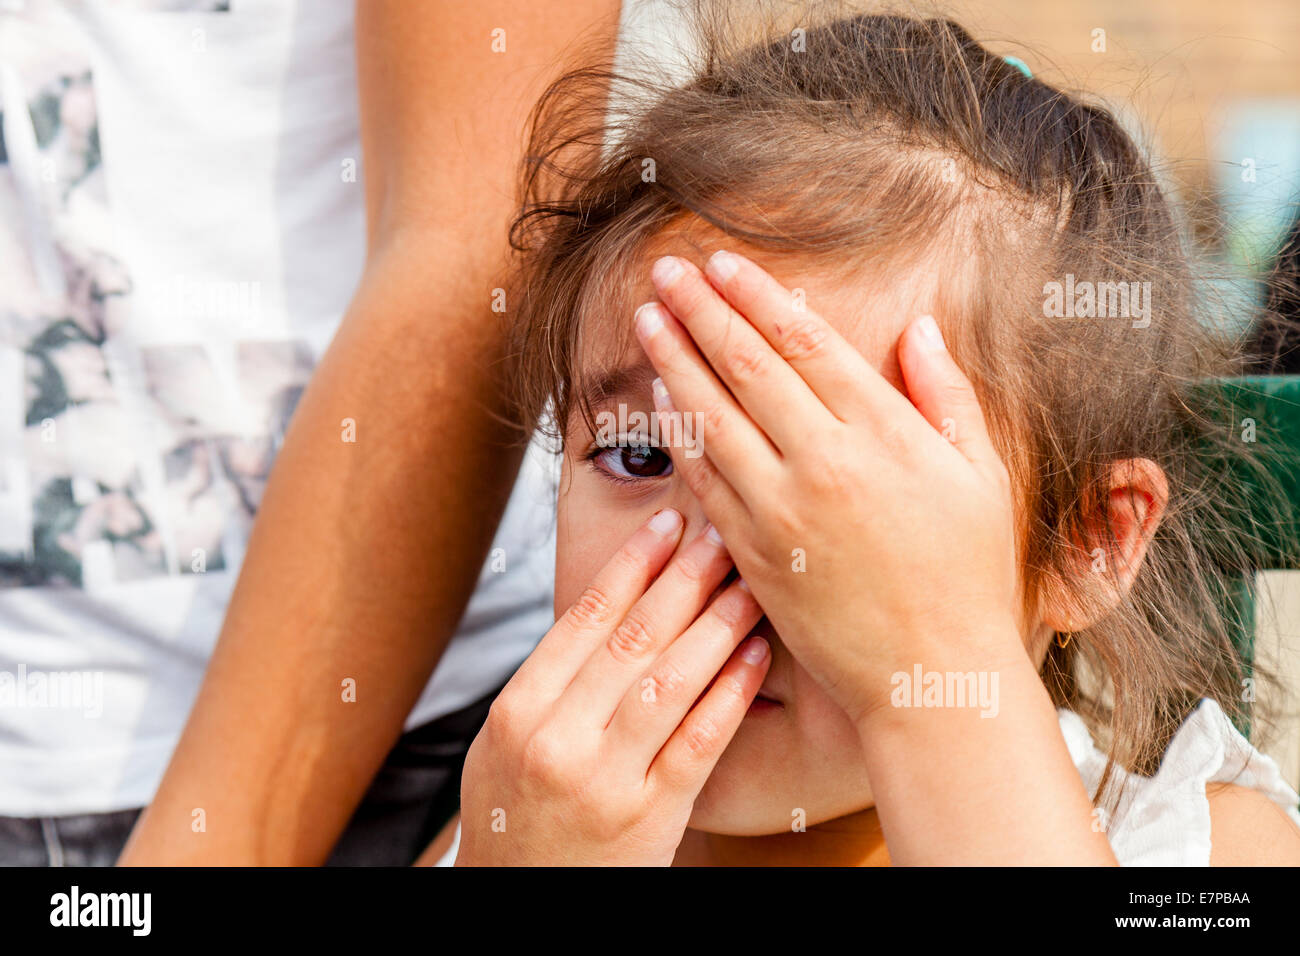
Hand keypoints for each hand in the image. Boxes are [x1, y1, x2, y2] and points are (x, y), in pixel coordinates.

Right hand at [455, 510, 769, 864]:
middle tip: (722, 534)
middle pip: (634, 639)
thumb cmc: (515, 820)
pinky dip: (731, 694)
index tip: (667, 521)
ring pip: (671, 682)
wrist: (514, 907)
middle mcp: (559, 739)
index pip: (584, 619)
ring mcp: (606, 779)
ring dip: (718, 625)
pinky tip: (756, 657)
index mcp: (519, 710)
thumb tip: (607, 607)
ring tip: (751, 585)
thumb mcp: (503, 745)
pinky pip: (699, 742)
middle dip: (685, 578)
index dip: (632, 564)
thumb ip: (549, 683)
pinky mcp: (651, 816)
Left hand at [634, 250, 1022, 726]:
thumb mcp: (982, 476)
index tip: (722, 263)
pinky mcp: (752, 553)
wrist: (933, 675)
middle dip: (700, 310)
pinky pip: (703, 481)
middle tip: (665, 270)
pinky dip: (678, 435)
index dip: (756, 296)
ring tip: (646, 318)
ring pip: (711, 416)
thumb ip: (948, 396)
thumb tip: (920, 328)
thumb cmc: (968, 575)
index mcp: (884, 432)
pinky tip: (659, 400)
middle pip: (745, 366)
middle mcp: (824, 461)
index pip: (804, 342)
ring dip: (672, 361)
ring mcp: (780, 509)